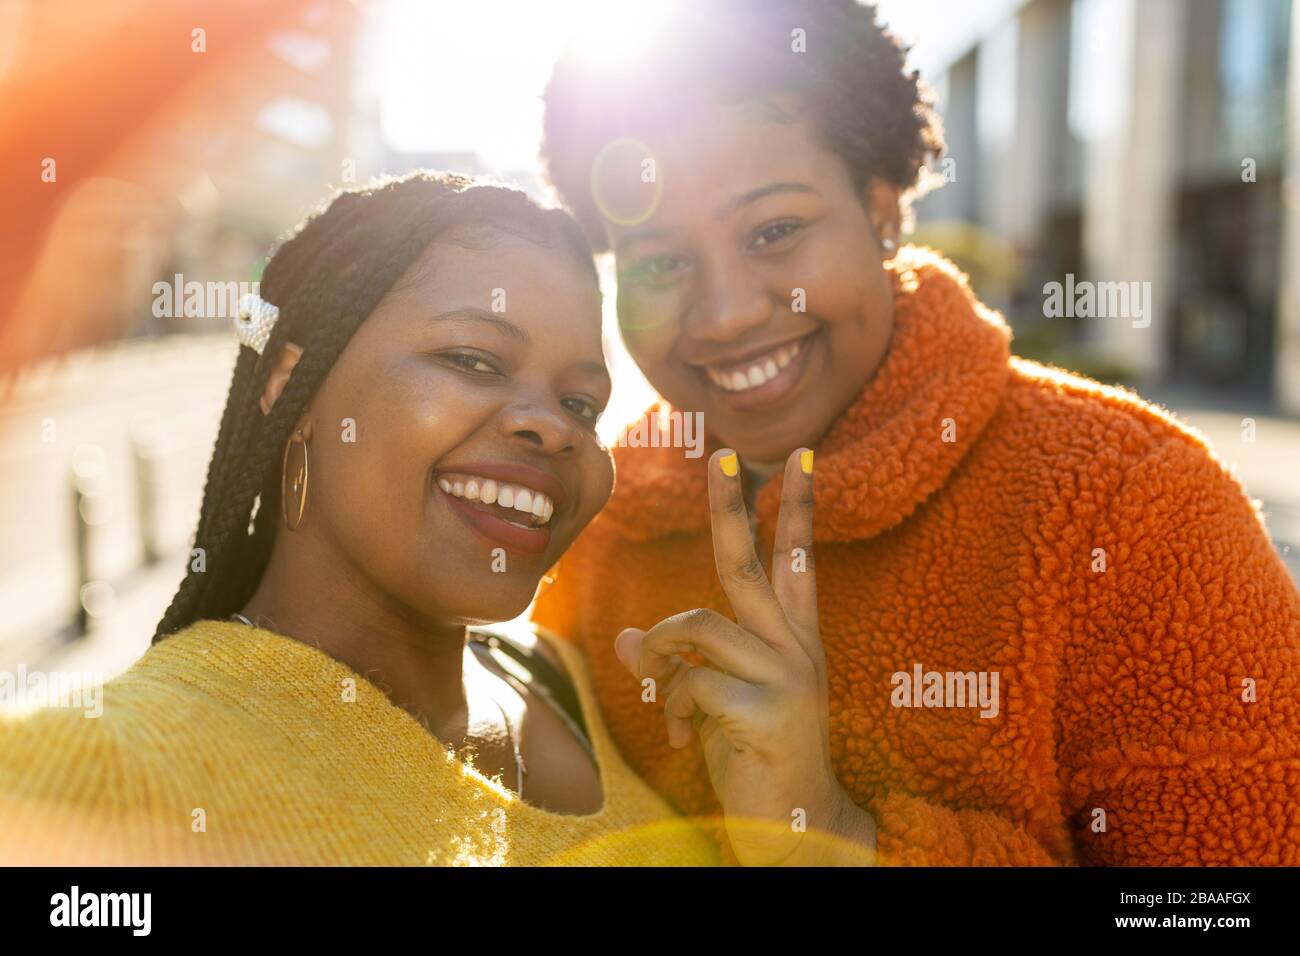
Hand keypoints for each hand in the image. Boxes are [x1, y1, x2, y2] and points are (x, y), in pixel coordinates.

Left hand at [615, 447, 875, 864]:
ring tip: (660, 689)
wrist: (796, 830)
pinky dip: (669, 707)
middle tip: (722, 453)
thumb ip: (682, 664)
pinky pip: (691, 681)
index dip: (796, 509)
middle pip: (749, 563)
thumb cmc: (756, 759)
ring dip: (662, 653)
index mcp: (793, 640)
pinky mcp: (769, 710)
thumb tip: (630, 638)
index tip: (797, 457)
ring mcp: (788, 677)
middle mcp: (797, 648)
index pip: (795, 561)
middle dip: (732, 506)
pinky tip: (680, 737)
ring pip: (699, 624)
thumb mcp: (714, 704)